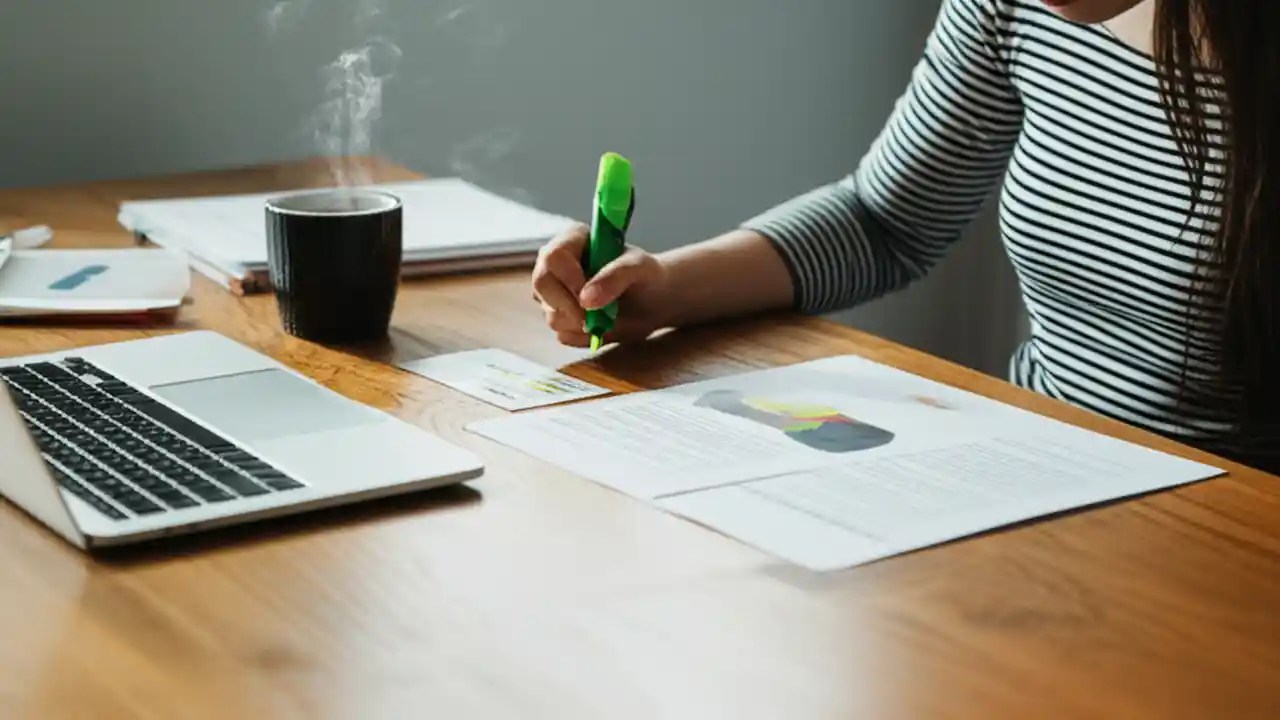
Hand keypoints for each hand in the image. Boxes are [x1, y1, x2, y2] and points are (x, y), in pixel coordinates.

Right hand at [531, 223, 670, 346]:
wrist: (652, 301)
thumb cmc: (646, 275)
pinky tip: (604, 325)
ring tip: (610, 316)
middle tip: (600, 316)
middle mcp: (555, 264)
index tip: (591, 297)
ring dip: (583, 323)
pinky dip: (587, 336)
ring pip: (552, 314)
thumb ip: (615, 276)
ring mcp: (554, 292)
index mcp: (573, 240)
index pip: (553, 256)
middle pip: (541, 285)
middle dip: (571, 307)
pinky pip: (563, 334)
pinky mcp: (559, 316)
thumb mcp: (640, 268)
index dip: (569, 279)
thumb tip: (585, 299)